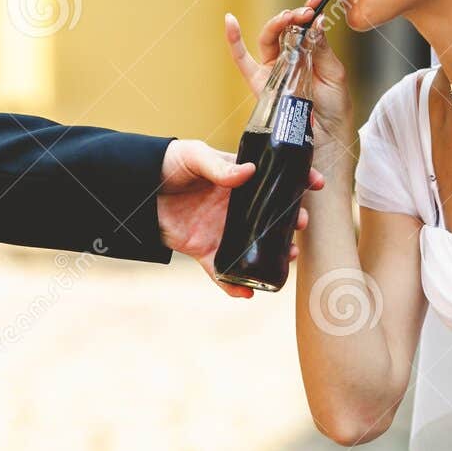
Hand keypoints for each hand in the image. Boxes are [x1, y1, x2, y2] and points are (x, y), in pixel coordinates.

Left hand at [157, 138, 322, 299]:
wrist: (135, 187)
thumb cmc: (167, 163)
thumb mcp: (194, 156)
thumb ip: (219, 166)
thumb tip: (247, 173)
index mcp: (238, 181)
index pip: (275, 181)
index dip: (299, 182)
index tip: (316, 184)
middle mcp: (235, 208)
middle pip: (272, 219)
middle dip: (292, 223)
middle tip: (301, 224)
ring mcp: (222, 231)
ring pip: (255, 248)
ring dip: (273, 255)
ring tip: (289, 257)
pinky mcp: (204, 250)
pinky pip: (222, 272)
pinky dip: (234, 286)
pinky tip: (247, 294)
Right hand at [225, 0, 351, 143]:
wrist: (326, 139)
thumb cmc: (334, 108)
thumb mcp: (334, 74)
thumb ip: (321, 49)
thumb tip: (315, 22)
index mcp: (308, 54)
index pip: (304, 27)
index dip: (308, 12)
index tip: (316, 0)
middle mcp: (288, 59)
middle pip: (284, 29)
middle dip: (293, 16)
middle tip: (305, 13)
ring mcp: (272, 70)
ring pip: (267, 38)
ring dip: (275, 23)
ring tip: (287, 17)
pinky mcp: (258, 83)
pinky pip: (241, 59)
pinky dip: (233, 39)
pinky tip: (230, 20)